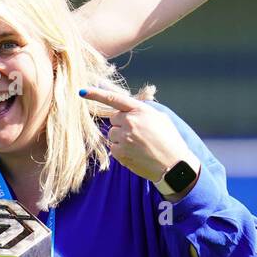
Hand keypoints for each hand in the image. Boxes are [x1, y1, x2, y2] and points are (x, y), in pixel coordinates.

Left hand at [82, 87, 196, 189]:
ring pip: (112, 133)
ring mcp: (124, 137)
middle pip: (114, 119)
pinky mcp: (120, 152)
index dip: (96, 94)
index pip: (114, 99)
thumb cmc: (169, 140)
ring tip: (139, 145)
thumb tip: (128, 110)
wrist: (174, 164)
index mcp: (141, 110)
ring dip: (121, 138)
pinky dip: (121, 150)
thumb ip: (142, 111)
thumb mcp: (160, 118)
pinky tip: (136, 153)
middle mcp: (130, 121)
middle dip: (122, 124)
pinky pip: (113, 147)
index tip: (81, 91)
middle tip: (138, 133)